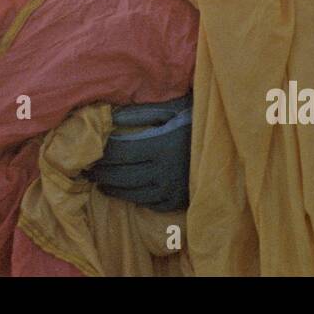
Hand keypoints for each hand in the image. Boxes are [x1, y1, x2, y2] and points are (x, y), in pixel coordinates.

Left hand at [85, 94, 191, 211]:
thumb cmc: (195, 119)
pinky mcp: (178, 201)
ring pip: (133, 193)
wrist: (227, 142)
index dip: (102, 152)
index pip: (120, 152)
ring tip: (100, 182)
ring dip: (113, 188)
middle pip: (122, 175)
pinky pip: (150, 203)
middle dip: (101, 172)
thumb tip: (109, 115)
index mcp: (160, 145)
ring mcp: (172, 189)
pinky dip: (134, 198)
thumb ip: (140, 113)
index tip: (90, 149)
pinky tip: (126, 192)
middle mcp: (164, 170)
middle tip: (87, 169)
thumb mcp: (169, 109)